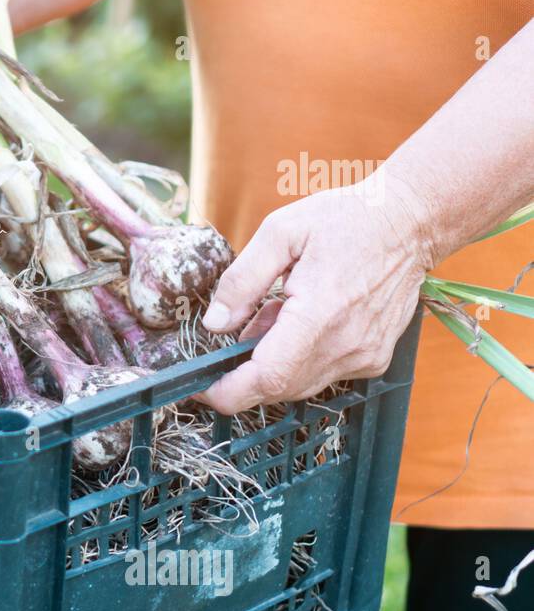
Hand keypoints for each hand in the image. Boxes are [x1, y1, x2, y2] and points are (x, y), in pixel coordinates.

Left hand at [195, 175, 433, 414]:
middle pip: (278, 388)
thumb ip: (242, 281)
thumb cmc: (346, 219)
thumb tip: (215, 325)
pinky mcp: (373, 359)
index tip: (199, 386)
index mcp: (320, 314)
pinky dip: (298, 360)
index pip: (267, 378)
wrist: (410, 222)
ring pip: (299, 385)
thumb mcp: (281, 232)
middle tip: (233, 335)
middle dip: (243, 374)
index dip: (227, 391)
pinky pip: (322, 375)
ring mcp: (364, 356)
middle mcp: (346, 345)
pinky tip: (299, 322)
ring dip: (271, 363)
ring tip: (275, 312)